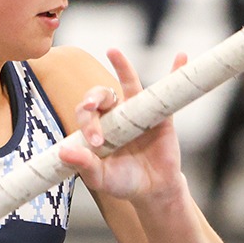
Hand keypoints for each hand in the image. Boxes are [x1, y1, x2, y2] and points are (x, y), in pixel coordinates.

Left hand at [59, 49, 186, 201]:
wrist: (152, 190)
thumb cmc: (122, 182)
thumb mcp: (100, 178)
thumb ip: (83, 165)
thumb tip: (63, 151)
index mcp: (98, 126)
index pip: (86, 113)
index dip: (88, 122)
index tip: (96, 142)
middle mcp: (116, 115)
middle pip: (102, 94)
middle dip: (94, 97)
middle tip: (92, 107)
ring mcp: (139, 112)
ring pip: (130, 85)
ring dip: (123, 67)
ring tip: (113, 52)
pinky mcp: (161, 115)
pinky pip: (167, 91)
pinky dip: (175, 73)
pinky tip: (180, 57)